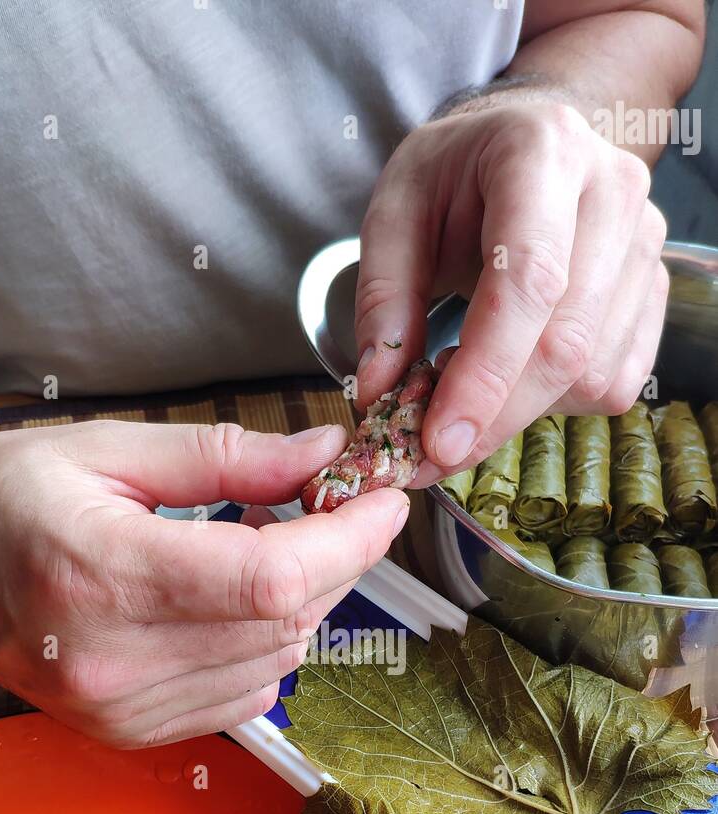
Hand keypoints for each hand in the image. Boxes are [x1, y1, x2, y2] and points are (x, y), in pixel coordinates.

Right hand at [0, 419, 407, 745]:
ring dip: (299, 605)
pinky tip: (231, 606)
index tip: (380, 504)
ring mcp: (122, 706)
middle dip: (332, 561)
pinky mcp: (131, 729)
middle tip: (326, 511)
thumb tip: (318, 457)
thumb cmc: (13, 502)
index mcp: (103, 573)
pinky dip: (264, 648)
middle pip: (286, 621)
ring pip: (278, 663)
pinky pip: (246, 697)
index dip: (348, 542)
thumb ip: (224, 456)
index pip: (272, 578)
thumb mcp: (109, 450)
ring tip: (264, 551)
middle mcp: (113, 659)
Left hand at [355, 95, 668, 479]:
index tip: (439, 441)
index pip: (529, 283)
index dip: (485, 375)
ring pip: (593, 375)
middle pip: (566, 344)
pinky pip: (614, 384)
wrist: (527, 140)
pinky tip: (514, 376)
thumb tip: (381, 394)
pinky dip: (555, 404)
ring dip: (520, 411)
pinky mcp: (655, 292)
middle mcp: (613, 193)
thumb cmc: (455, 175)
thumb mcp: (395, 212)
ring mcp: (646, 245)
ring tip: (466, 389)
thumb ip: (382, 300)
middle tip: (431, 451)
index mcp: (542, 153)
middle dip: (494, 417)